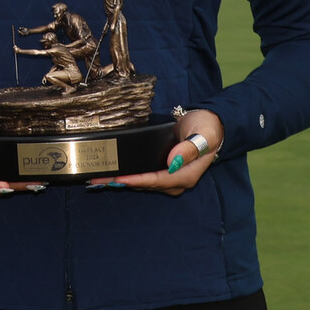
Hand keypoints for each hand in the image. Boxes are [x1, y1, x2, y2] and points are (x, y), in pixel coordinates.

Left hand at [97, 108, 225, 194]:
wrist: (211, 125)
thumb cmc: (208, 129)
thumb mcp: (203, 135)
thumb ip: (189, 148)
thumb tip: (172, 162)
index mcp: (186, 175)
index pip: (156, 180)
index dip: (136, 180)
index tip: (118, 178)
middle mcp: (177, 181)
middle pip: (145, 184)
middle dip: (121, 182)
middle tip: (97, 179)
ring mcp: (169, 178)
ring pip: (141, 182)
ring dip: (121, 180)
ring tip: (99, 177)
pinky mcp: (163, 172)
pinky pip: (143, 176)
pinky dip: (128, 174)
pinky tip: (112, 172)